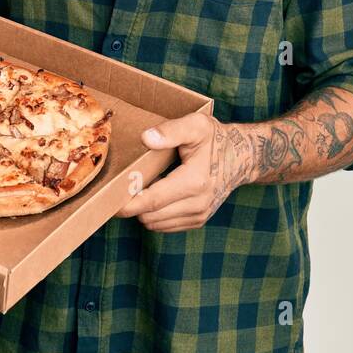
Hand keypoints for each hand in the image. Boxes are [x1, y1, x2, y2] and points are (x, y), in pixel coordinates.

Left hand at [114, 112, 254, 231]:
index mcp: (195, 182)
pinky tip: (155, 196)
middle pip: (150, 216)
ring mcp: (199, 215)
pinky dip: (154, 215)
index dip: (127, 203)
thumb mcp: (196, 125)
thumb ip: (171, 130)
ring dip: (143, 211)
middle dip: (131, 206)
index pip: (152, 201)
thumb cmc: (216, 139)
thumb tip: (146, 138)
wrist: (243, 157)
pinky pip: (165, 226)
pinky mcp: (198, 221)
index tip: (108, 198)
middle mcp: (198, 204)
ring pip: (155, 224)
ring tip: (138, 190)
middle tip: (119, 189)